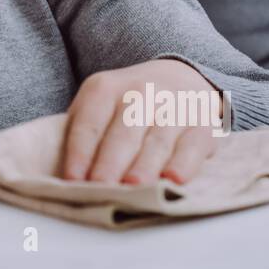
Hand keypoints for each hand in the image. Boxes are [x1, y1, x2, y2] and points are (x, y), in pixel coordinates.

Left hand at [60, 58, 224, 184]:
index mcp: (104, 88)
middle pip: (123, 133)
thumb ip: (82, 136)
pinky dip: (184, 163)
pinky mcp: (201, 124)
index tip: (73, 180)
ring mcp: (173, 106)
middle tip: (101, 188)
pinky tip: (174, 181)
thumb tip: (67, 179)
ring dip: (145, 167)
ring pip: (157, 141)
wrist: (177, 78)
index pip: (89, 124)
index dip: (80, 153)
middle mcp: (139, 92)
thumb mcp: (97, 105)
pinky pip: (193, 145)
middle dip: (111, 163)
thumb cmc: (125, 105)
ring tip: (134, 190)